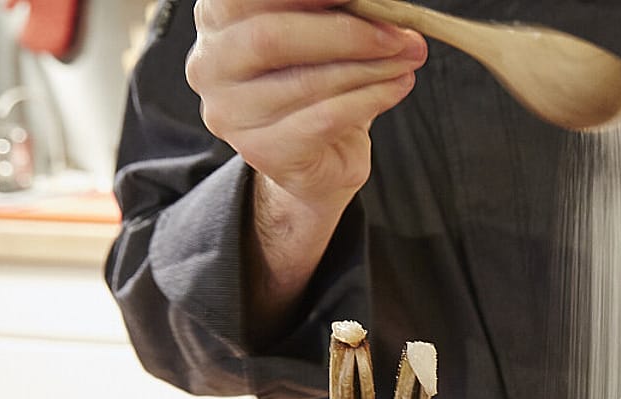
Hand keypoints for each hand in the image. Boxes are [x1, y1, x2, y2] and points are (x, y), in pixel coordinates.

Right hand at [187, 0, 427, 342]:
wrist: (318, 160)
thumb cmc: (317, 82)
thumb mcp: (324, 33)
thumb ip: (337, 11)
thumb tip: (382, 4)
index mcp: (218, 20)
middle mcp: (211, 65)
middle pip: (270, 36)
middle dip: (346, 32)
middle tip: (400, 34)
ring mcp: (232, 113)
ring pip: (306, 81)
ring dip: (369, 66)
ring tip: (409, 56)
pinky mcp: (264, 152)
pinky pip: (324, 119)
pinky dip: (370, 98)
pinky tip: (399, 85)